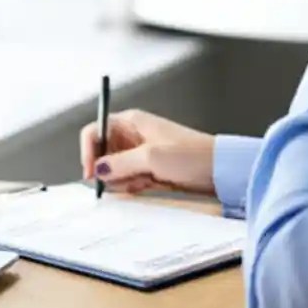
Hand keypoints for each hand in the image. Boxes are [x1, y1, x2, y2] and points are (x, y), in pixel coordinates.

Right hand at [78, 110, 215, 195]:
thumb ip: (120, 163)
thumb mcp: (151, 158)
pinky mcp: (148, 168)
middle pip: (102, 152)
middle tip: (123, 180)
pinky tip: (147, 186)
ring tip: (142, 181)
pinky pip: (128, 178)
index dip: (88, 151)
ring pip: (114, 169)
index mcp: (130, 122)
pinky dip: (132, 185)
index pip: (94, 131)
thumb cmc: (190, 154)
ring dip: (122, 180)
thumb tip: (98, 170)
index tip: (91, 173)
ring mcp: (139, 152)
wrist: (219, 169)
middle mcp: (131, 134)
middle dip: (108, 170)